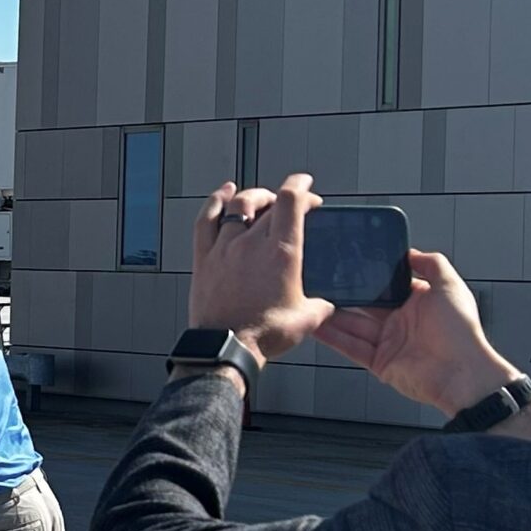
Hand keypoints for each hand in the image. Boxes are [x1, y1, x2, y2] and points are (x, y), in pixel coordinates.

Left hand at [186, 177, 337, 361]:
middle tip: (290, 204)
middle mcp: (251, 243)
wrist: (227, 345)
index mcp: (282, 252)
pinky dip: (215, 201)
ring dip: (254, 196)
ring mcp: (225, 247)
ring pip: (238, 205)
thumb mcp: (308, 318)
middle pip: (267, 202)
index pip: (291, 201)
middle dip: (283, 197)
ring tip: (262, 198)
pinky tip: (223, 194)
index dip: (301, 187)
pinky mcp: (204, 257)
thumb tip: (327, 304)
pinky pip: (206, 219)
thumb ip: (322, 304)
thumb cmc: (263, 333)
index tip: (306, 185)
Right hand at [316, 250, 525, 413]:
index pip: (386, 286)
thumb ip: (432, 264)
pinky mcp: (379, 363)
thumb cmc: (462, 332)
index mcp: (417, 303)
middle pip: (364, 305)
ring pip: (353, 325)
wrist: (462, 374)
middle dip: (344, 295)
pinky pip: (351, 347)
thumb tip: (411, 251)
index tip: (349, 266)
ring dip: (332, 315)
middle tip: (322, 282)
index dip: (369, 277)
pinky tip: (316, 326)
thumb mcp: (450, 286)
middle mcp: (401, 323)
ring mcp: (389, 343)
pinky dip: (332, 337)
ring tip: (310, 301)